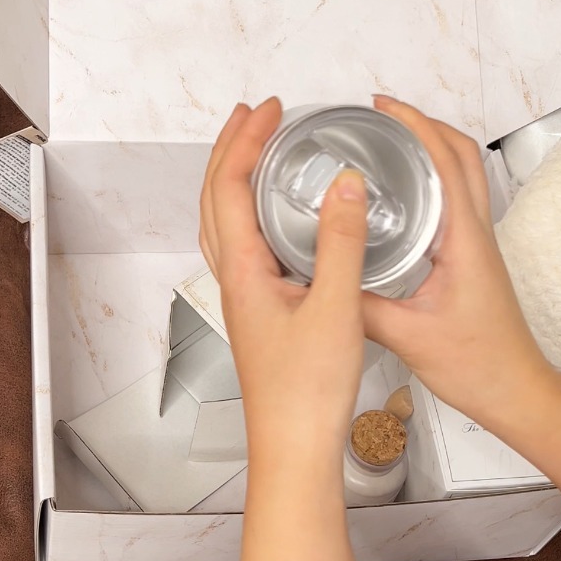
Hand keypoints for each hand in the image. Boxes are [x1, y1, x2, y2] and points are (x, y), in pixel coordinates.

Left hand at [199, 97, 368, 466]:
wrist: (295, 450)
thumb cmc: (306, 394)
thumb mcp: (336, 309)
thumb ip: (340, 243)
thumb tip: (346, 185)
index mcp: (244, 271)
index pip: (231, 187)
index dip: (246, 142)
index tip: (270, 110)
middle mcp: (235, 279)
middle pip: (215, 197)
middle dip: (231, 148)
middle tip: (255, 114)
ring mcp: (244, 295)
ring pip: (223, 220)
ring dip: (235, 177)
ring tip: (256, 151)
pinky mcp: (261, 309)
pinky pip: (243, 243)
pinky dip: (250, 211)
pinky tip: (276, 217)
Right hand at [363, 96, 553, 430]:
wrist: (514, 392)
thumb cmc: (478, 366)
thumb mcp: (408, 337)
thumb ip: (360, 305)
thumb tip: (320, 278)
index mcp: (464, 239)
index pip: (447, 161)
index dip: (416, 125)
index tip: (383, 107)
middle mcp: (476, 233)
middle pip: (462, 154)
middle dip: (424, 124)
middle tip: (383, 114)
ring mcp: (477, 243)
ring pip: (463, 174)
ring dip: (432, 147)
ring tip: (388, 142)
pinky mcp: (471, 256)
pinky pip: (456, 200)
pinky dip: (432, 179)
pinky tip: (400, 194)